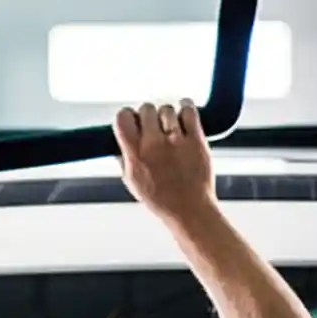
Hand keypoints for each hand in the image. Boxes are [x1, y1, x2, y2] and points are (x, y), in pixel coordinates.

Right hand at [113, 99, 215, 224]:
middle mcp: (153, 145)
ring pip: (167, 109)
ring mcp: (176, 141)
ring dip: (168, 115)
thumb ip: (124, 158)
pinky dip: (186, 107)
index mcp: (135, 154)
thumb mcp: (132, 181)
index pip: (123, 117)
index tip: (133, 119)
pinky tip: (184, 110)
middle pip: (146, 108)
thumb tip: (120, 142)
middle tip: (153, 124)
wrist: (190, 210)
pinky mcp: (196, 141)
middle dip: (148, 114)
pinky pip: (189, 111)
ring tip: (171, 125)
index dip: (127, 115)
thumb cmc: (161, 199)